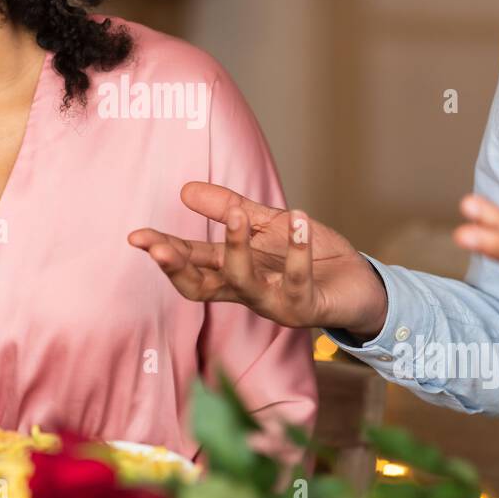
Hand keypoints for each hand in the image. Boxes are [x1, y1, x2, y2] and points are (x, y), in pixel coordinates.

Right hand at [127, 182, 386, 334]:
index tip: (137, 237)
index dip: (163, 252)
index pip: (190, 264)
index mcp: (233, 273)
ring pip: (244, 283)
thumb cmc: (311, 257)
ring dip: (236, 249)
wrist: (360, 282)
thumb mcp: (266, 225)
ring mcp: (275, 303)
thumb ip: (230, 209)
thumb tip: (185, 190)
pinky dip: (297, 251)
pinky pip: (297, 280)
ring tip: (235, 215)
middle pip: (202, 286)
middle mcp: (248, 292)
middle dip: (178, 267)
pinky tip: (298, 219)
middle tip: (158, 247)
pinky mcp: (306, 307)